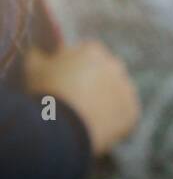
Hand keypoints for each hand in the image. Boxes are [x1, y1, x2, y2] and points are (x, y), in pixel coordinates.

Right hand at [24, 42, 141, 155]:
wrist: (63, 125)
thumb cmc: (46, 92)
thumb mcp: (33, 68)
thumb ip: (40, 55)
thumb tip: (41, 53)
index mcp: (93, 51)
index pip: (88, 54)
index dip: (75, 67)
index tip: (65, 80)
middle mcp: (116, 66)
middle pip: (106, 73)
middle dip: (95, 82)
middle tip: (76, 99)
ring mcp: (127, 89)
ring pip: (117, 94)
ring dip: (106, 101)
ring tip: (85, 115)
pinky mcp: (133, 112)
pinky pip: (124, 115)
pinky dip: (114, 120)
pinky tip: (96, 127)